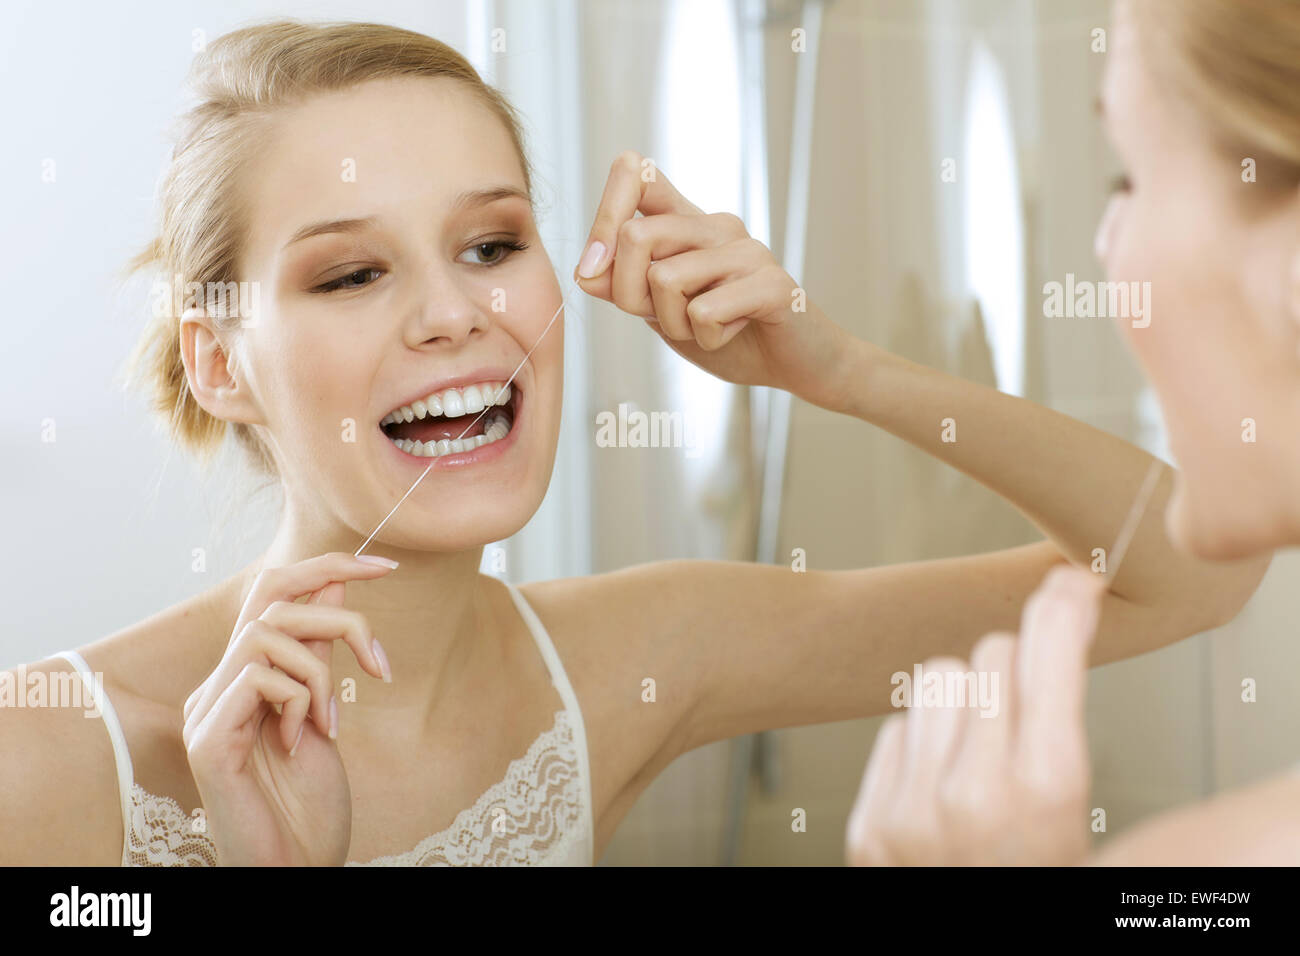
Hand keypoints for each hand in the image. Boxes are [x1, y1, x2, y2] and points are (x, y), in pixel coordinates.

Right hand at [182, 552, 395, 865]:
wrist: (297, 868)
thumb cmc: (308, 805)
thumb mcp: (323, 714)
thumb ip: (318, 652)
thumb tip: (335, 583)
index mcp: (243, 679)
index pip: (272, 593)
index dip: (325, 567)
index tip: (384, 565)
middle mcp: (217, 688)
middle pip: (270, 600)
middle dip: (338, 617)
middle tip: (378, 662)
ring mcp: (205, 713)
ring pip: (265, 633)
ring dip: (318, 672)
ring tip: (330, 724)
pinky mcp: (206, 740)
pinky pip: (256, 678)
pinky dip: (297, 700)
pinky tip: (303, 742)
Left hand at [575, 150, 857, 410]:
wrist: (795, 364)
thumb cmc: (728, 335)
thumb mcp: (662, 313)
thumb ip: (625, 288)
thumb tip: (587, 270)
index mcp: (687, 222)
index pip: (635, 173)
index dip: (604, 215)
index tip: (596, 267)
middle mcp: (716, 224)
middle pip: (635, 236)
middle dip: (630, 296)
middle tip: (664, 319)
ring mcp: (746, 250)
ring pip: (665, 280)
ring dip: (673, 325)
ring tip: (706, 328)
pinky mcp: (771, 283)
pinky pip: (703, 312)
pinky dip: (707, 339)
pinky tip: (735, 333)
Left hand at [845, 565, 1104, 865]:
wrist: (975, 942)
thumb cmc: (1046, 875)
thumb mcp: (1080, 802)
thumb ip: (1060, 705)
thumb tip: (1061, 597)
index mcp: (1046, 792)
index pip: (1039, 651)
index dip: (1061, 607)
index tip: (1073, 580)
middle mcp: (972, 798)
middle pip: (986, 654)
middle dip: (1014, 671)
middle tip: (1027, 718)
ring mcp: (912, 815)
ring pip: (936, 679)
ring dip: (964, 702)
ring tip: (983, 760)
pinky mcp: (871, 828)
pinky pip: (898, 728)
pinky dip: (924, 744)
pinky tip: (945, 788)